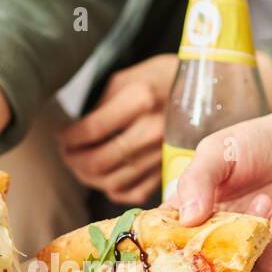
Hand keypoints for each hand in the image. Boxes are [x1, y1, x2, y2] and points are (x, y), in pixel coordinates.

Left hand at [57, 54, 176, 205]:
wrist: (209, 88)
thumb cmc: (161, 78)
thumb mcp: (127, 78)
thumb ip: (100, 105)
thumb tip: (75, 131)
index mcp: (140, 99)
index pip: (91, 130)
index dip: (69, 138)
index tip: (62, 137)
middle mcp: (153, 130)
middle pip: (100, 161)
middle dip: (74, 161)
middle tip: (67, 155)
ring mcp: (163, 153)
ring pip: (114, 180)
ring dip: (89, 178)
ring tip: (81, 166)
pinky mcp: (170, 169)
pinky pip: (135, 193)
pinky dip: (115, 189)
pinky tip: (107, 178)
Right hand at [170, 67, 271, 271]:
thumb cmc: (259, 143)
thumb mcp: (217, 151)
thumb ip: (197, 180)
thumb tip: (186, 219)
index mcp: (190, 210)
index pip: (164, 238)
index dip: (160, 246)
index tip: (165, 242)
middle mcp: (215, 234)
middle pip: (196, 265)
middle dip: (205, 255)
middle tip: (217, 232)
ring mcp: (246, 246)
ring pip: (236, 268)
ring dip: (251, 236)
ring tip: (264, 200)